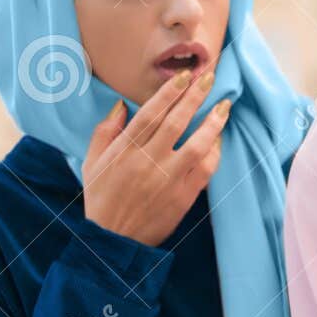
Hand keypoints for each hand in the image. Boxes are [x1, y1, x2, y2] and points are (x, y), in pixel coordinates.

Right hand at [81, 69, 230, 247]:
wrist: (113, 240)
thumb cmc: (101, 198)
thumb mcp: (92, 162)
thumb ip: (105, 131)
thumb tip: (122, 105)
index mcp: (124, 151)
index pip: (150, 114)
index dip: (169, 92)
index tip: (185, 76)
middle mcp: (147, 163)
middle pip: (176, 123)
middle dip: (195, 97)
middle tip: (210, 78)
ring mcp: (167, 181)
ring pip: (196, 145)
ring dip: (213, 123)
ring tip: (224, 106)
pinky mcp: (182, 198)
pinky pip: (204, 170)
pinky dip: (214, 153)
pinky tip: (219, 138)